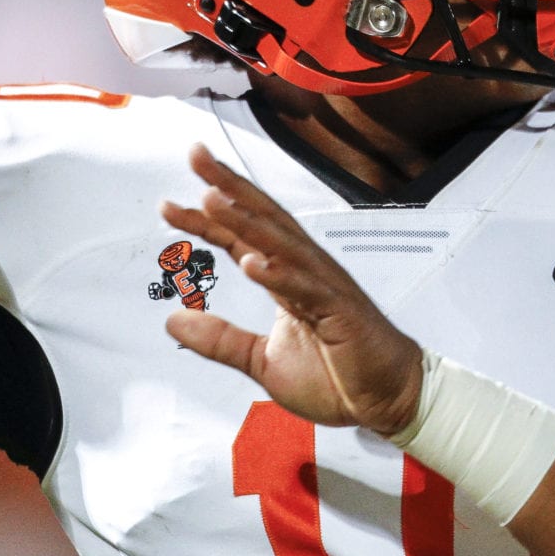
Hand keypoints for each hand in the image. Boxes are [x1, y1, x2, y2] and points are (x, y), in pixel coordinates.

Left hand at [161, 144, 422, 433]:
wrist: (386, 399)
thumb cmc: (336, 378)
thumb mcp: (262, 363)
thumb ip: (220, 341)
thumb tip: (173, 321)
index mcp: (285, 278)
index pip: (239, 238)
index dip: (205, 220)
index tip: (167, 205)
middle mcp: (303, 271)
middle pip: (261, 219)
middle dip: (227, 187)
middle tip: (195, 156)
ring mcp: (324, 287)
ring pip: (280, 244)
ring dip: (245, 220)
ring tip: (211, 199)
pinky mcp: (341, 312)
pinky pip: (306, 288)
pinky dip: (279, 274)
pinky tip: (252, 263)